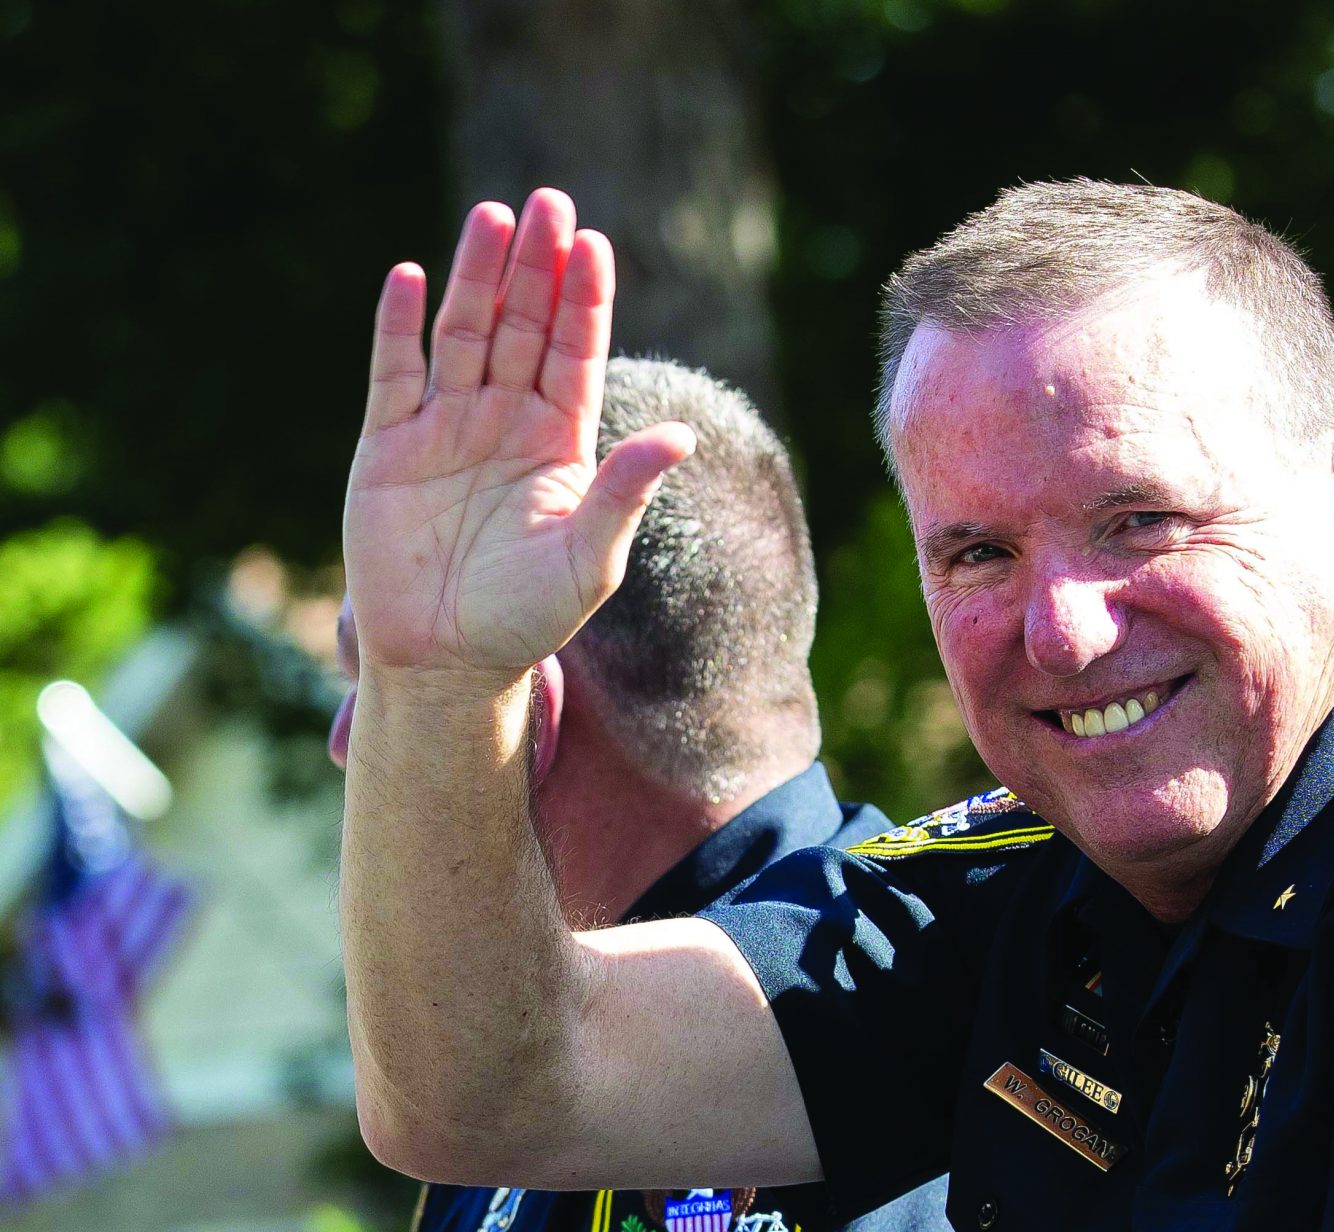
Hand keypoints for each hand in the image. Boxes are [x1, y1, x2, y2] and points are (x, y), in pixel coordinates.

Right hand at [342, 190, 694, 679]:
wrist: (446, 664)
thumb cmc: (527, 620)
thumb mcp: (589, 559)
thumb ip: (626, 493)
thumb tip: (683, 435)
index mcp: (560, 446)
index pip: (576, 356)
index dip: (584, 301)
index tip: (596, 245)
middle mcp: (505, 424)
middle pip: (523, 328)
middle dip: (536, 267)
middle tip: (549, 202)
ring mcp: (445, 429)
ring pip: (464, 335)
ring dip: (477, 277)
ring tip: (493, 217)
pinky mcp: (387, 446)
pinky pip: (394, 372)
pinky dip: (400, 326)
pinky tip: (413, 277)